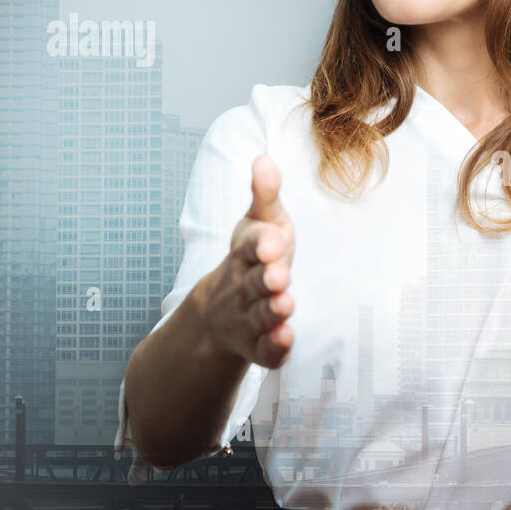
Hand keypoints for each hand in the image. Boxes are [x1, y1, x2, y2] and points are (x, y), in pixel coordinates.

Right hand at [204, 155, 296, 368]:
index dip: (261, 244)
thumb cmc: (255, 256)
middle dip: (266, 279)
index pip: (250, 245)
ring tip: (286, 304)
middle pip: (253, 283)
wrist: (224, 308)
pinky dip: (274, 347)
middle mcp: (243, 286)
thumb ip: (265, 195)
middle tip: (279, 274)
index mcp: (246, 253)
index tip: (273, 241)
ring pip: (260, 316)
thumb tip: (264, 159)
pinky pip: (265, 350)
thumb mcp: (261, 222)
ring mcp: (248, 316)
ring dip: (272, 311)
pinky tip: (287, 340)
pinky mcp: (258, 344)